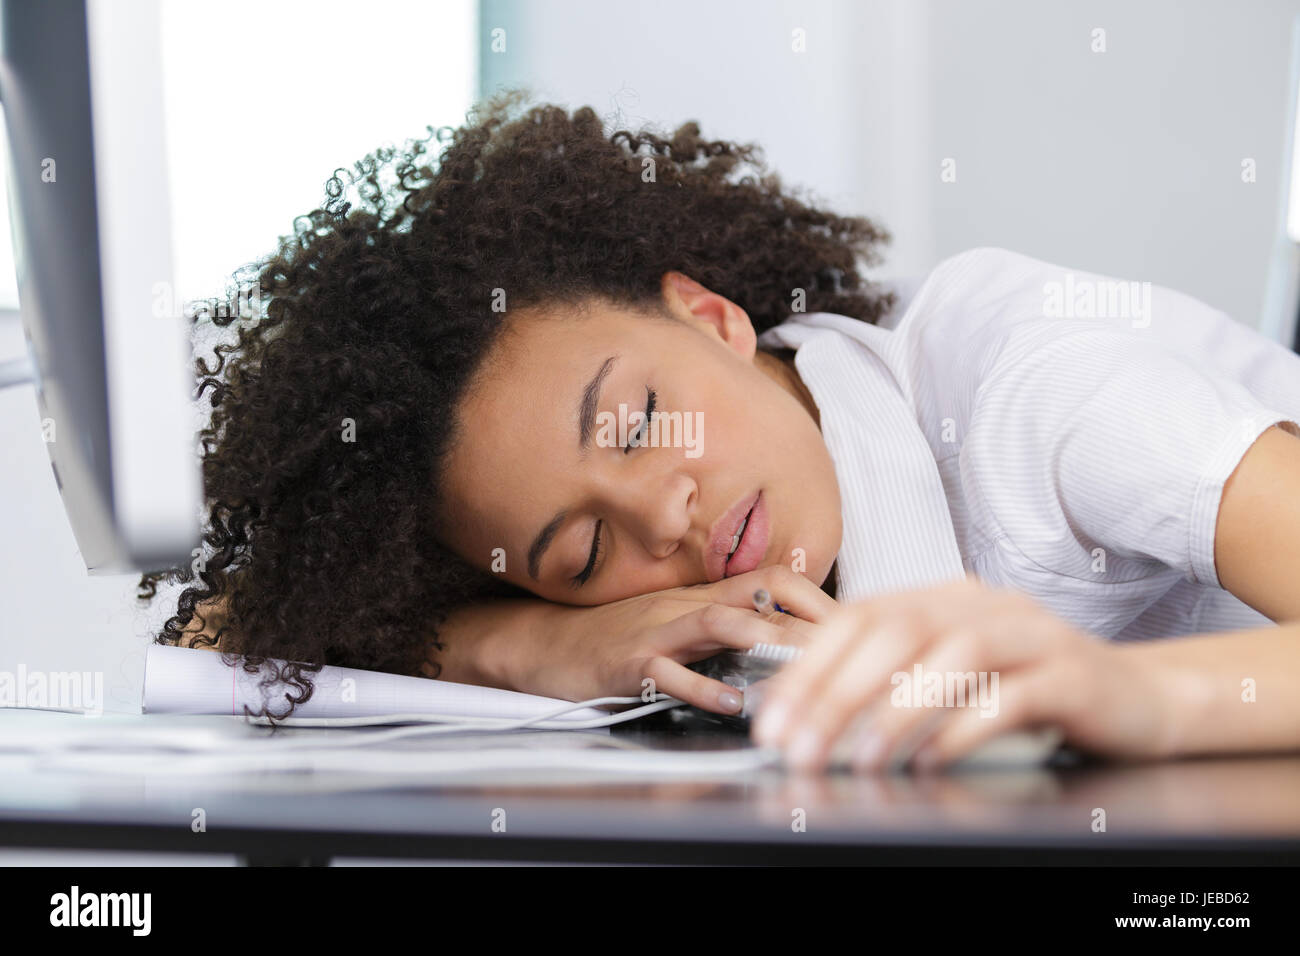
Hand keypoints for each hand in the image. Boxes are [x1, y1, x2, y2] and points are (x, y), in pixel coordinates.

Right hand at [529, 566, 836, 713]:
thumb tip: (784, 639)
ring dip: (761, 641)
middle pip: (757, 600)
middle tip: (850, 651)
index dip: (817, 599)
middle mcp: (685, 606)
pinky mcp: (627, 663)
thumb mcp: (676, 621)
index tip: (855, 626)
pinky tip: (728, 702)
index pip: (772, 581)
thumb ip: (726, 625)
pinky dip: (700, 686)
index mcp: (701, 596)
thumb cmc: (617, 637)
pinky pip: (667, 672)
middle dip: (807, 625)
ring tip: (797, 666)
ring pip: (717, 624)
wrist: (546, 643)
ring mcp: (656, 632)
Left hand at [750, 577, 1173, 769]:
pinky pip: (1010, 695)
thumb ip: (891, 683)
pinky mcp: (1071, 674)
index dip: (808, 668)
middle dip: (836, 693)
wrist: (1138, 698)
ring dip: (897, 712)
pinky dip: (964, 728)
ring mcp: (1030, 634)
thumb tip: (808, 717)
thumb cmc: (1031, 690)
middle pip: (895, 633)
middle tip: (803, 746)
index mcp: (943, 598)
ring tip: (863, 758)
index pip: (857, 618)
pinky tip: (934, 759)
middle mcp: (982, 605)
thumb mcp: (952, 677)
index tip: (775, 720)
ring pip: (951, 656)